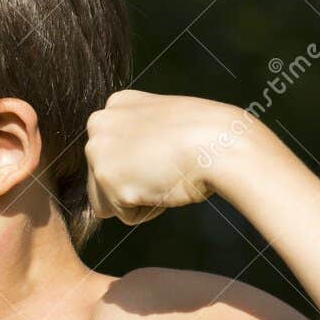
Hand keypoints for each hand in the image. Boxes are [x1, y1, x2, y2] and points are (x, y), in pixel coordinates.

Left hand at [84, 89, 257, 224]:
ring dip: (138, 197)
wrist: (220, 143)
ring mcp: (99, 151)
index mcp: (117, 104)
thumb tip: (134, 166)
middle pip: (104, 176)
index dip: (142, 162)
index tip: (166, 153)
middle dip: (134, 182)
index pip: (113, 150)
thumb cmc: (206, 135)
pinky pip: (126, 215)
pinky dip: (148, 210)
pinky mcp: (106, 180)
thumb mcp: (166, 122)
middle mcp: (99, 124)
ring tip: (163, 176)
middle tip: (165, 166)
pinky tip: (164, 185)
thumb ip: (141, 136)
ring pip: (111, 198)